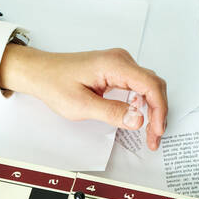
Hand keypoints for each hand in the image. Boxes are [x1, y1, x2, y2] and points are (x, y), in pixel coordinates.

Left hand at [0, 45, 168, 149]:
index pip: (150, 85)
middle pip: (153, 86)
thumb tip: (138, 119)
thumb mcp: (82, 105)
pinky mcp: (115, 71)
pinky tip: (138, 118)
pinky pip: (137, 86)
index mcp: (115, 64)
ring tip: (149, 132)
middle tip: (153, 138)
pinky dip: (142, 103)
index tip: (157, 130)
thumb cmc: (54, 83)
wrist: (40, 72)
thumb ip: (112, 112)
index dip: (159, 110)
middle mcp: (121, 60)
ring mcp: (119, 65)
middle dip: (158, 113)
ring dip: (152, 109)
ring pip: (147, 87)